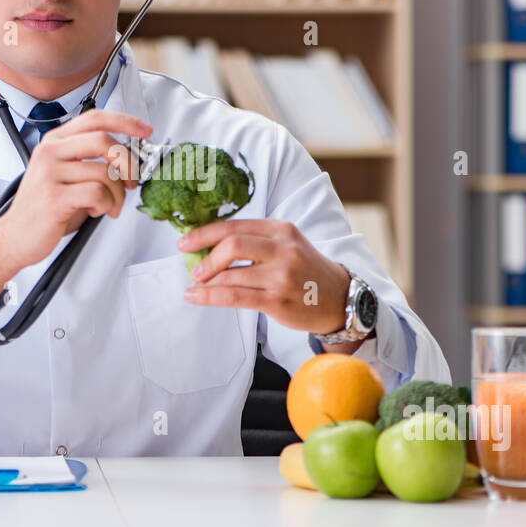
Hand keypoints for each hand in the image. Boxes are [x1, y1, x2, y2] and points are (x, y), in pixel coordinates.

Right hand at [0, 109, 150, 269]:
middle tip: (131, 182)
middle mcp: (50, 153)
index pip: (94, 119)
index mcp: (54, 142)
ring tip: (110, 206)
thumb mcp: (65, 176)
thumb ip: (90, 161)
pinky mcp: (54, 196)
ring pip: (104, 172)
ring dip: (118, 194)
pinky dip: (106, 205)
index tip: (144, 131)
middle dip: (128, 163)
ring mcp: (50, 173)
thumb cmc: (44, 208)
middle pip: (104, 141)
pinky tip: (96, 211)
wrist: (15, 236)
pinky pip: (97, 193)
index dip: (125, 122)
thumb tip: (129, 159)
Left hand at [178, 218, 351, 333]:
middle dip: (206, 256)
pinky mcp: (277, 300)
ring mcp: (281, 276)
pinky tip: (196, 296)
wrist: (339, 299)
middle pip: (233, 245)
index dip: (205, 233)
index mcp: (281, 230)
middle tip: (194, 268)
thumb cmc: (307, 271)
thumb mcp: (288, 245)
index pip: (235, 226)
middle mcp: (283, 249)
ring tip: (194, 286)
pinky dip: (210, 296)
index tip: (186, 242)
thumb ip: (255, 242)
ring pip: (231, 274)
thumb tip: (210, 247)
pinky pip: (235, 296)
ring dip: (206, 281)